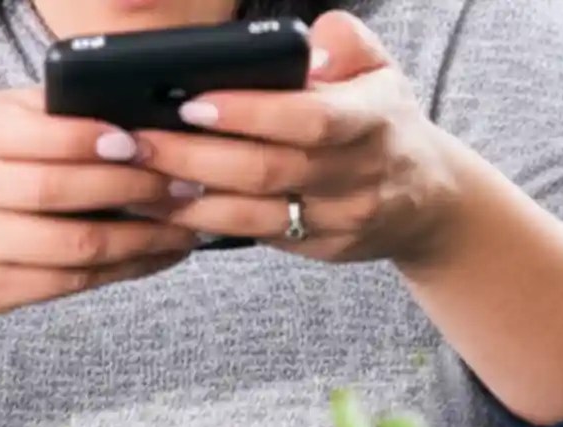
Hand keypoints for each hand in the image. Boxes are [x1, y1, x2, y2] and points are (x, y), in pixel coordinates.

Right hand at [0, 89, 200, 315]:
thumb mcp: (8, 125)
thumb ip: (59, 115)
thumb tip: (144, 123)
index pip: (36, 133)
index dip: (90, 140)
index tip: (140, 144)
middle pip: (56, 191)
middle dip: (131, 189)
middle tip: (181, 186)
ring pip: (73, 246)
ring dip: (141, 238)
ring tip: (182, 226)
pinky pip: (72, 283)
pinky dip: (126, 269)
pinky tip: (157, 255)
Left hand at [129, 11, 463, 264]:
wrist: (426, 201)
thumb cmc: (385, 123)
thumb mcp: (382, 71)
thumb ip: (346, 42)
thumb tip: (308, 45)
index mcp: (373, 120)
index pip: (309, 118)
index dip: (249, 113)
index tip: (192, 102)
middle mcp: (357, 175)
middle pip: (267, 170)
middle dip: (194, 156)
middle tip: (136, 140)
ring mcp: (337, 219)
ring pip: (252, 215)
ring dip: (187, 199)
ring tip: (135, 177)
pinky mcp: (317, 249)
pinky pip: (252, 238)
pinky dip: (203, 222)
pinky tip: (162, 206)